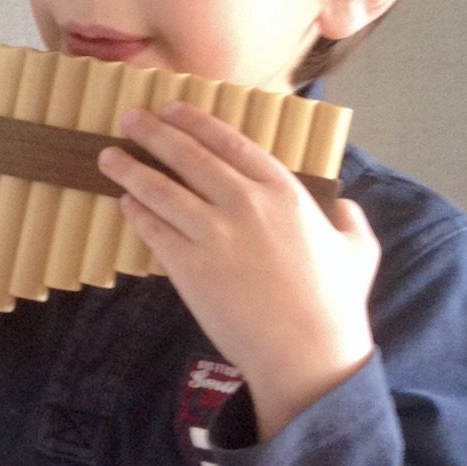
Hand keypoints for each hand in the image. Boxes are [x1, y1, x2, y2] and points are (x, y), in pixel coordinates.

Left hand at [97, 101, 379, 439]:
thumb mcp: (358, 252)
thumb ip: (349, 221)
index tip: (171, 108)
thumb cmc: (335, 305)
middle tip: (129, 119)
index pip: (229, 141)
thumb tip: (345, 206)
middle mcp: (244, 203)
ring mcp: (213, 234)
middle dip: (153, 132)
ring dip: (130, 169)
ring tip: (108, 156)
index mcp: (283, 191)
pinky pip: (154, 230)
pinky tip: (125, 203)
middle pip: (187, 156)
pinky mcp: (188, 267)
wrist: (306, 357)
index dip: (195, 121)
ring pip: (161, 189)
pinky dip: (136, 212)